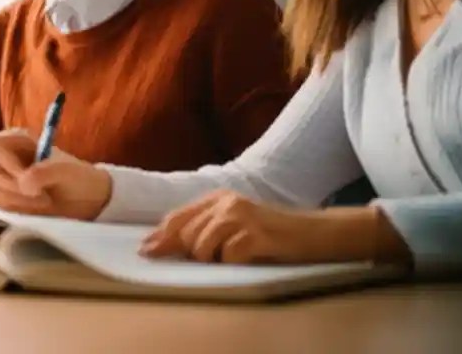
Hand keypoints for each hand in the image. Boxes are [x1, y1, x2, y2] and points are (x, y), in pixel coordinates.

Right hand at [0, 129, 111, 219]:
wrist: (85, 201)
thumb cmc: (76, 178)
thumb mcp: (66, 171)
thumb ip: (43, 172)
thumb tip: (22, 184)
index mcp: (16, 139)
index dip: (5, 163)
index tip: (26, 179)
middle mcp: (2, 156)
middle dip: (10, 186)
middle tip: (38, 194)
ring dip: (16, 200)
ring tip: (43, 201)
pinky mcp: (0, 196)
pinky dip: (15, 209)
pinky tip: (34, 207)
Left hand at [139, 191, 406, 264]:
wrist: (315, 233)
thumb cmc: (271, 235)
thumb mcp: (235, 223)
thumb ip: (205, 227)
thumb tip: (164, 244)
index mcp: (218, 197)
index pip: (178, 217)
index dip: (160, 236)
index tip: (146, 251)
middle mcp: (226, 203)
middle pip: (186, 235)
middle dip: (191, 253)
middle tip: (214, 258)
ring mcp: (241, 217)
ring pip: (202, 247)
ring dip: (214, 260)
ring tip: (235, 257)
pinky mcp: (255, 234)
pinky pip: (227, 257)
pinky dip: (233, 263)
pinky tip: (249, 257)